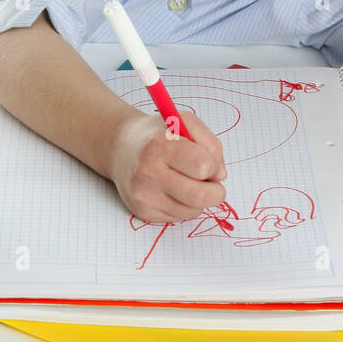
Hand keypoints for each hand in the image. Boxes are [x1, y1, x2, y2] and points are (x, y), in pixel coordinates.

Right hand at [109, 108, 226, 223]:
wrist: (121, 148)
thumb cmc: (158, 134)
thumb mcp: (185, 123)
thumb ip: (211, 144)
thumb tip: (220, 175)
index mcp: (159, 144)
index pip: (202, 166)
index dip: (214, 167)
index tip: (211, 164)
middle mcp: (147, 171)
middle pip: (199, 196)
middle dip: (216, 192)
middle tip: (214, 185)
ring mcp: (143, 195)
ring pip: (192, 211)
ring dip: (199, 199)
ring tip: (188, 183)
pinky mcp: (142, 212)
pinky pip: (178, 218)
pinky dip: (184, 206)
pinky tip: (173, 191)